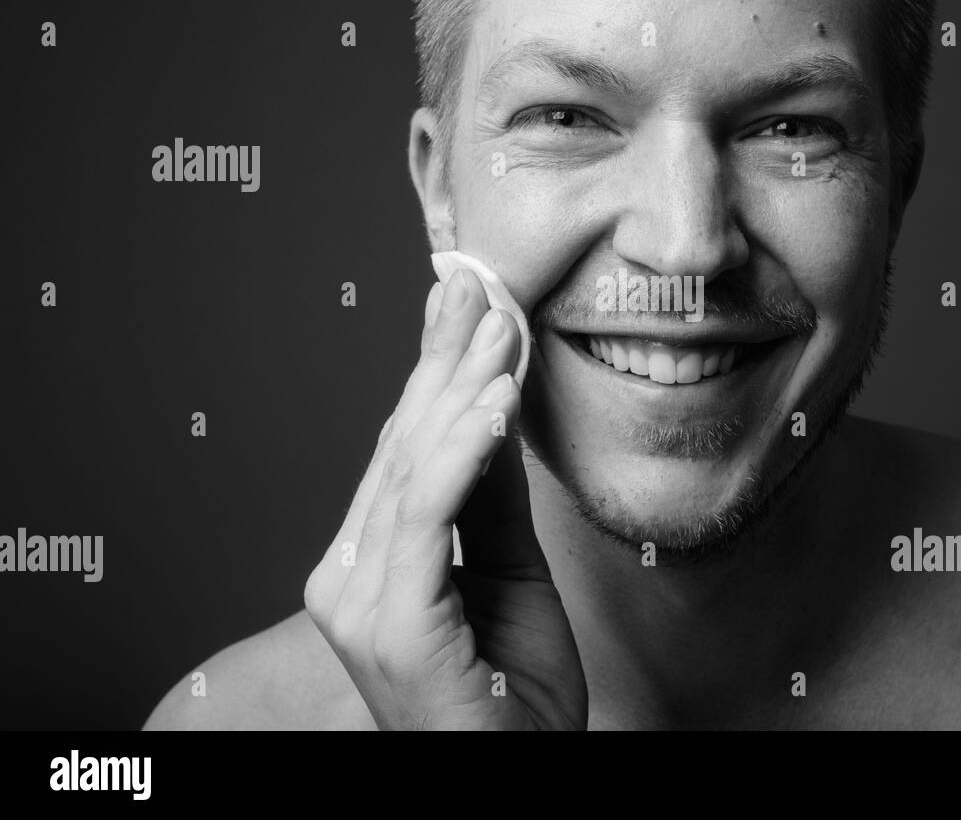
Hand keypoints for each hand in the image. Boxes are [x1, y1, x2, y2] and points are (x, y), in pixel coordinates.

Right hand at [304, 268, 586, 728]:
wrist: (516, 778)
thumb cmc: (513, 694)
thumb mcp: (511, 571)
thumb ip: (492, 494)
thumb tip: (494, 407)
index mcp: (367, 564)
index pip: (402, 450)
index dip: (432, 372)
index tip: (462, 304)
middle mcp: (347, 577)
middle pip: (401, 446)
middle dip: (444, 361)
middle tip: (480, 288)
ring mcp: (361, 603)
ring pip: (412, 471)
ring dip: (461, 390)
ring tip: (500, 327)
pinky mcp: (393, 625)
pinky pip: (428, 518)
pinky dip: (465, 454)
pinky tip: (496, 402)